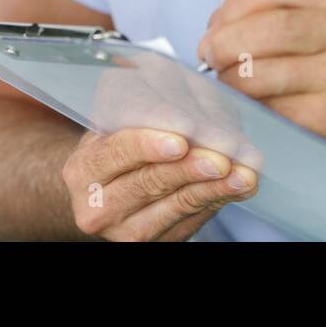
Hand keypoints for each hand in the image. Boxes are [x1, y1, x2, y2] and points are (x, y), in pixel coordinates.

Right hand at [61, 127, 257, 240]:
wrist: (105, 190)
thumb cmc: (116, 147)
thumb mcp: (114, 124)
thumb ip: (140, 108)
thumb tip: (175, 84)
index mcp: (84, 168)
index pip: (116, 153)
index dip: (148, 146)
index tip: (180, 141)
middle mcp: (98, 205)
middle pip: (148, 184)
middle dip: (189, 170)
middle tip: (220, 158)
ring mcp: (126, 230)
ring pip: (174, 207)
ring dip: (213, 188)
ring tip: (241, 174)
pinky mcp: (155, 242)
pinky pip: (190, 221)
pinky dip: (217, 200)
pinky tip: (238, 186)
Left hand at [197, 0, 325, 165]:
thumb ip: (281, 5)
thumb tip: (217, 25)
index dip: (228, 6)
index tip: (217, 24)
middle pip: (261, 28)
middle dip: (221, 44)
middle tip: (210, 55)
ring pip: (256, 73)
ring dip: (228, 79)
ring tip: (228, 80)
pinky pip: (268, 110)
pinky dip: (248, 107)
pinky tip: (251, 103)